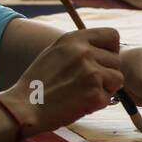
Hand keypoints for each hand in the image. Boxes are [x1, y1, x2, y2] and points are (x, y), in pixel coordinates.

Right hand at [0, 28, 124, 135]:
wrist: (25, 106)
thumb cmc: (39, 82)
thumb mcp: (56, 52)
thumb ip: (80, 47)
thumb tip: (107, 51)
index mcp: (74, 39)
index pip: (112, 35)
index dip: (111, 49)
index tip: (103, 60)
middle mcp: (84, 52)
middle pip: (116, 60)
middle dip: (107, 72)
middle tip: (86, 83)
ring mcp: (91, 73)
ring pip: (117, 79)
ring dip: (106, 88)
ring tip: (83, 92)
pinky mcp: (95, 94)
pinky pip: (108, 98)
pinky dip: (97, 103)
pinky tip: (78, 103)